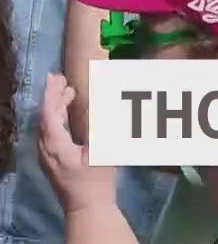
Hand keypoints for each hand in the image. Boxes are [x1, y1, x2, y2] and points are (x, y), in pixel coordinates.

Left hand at [37, 74, 118, 216]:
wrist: (87, 207)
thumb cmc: (96, 180)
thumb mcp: (102, 151)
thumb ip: (102, 126)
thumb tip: (105, 103)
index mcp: (55, 145)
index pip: (48, 114)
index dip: (51, 94)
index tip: (56, 77)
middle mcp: (46, 149)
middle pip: (45, 118)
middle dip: (53, 98)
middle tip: (63, 80)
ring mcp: (47, 156)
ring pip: (46, 126)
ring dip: (55, 108)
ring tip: (68, 93)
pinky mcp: (52, 161)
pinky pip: (49, 134)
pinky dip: (56, 119)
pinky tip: (67, 115)